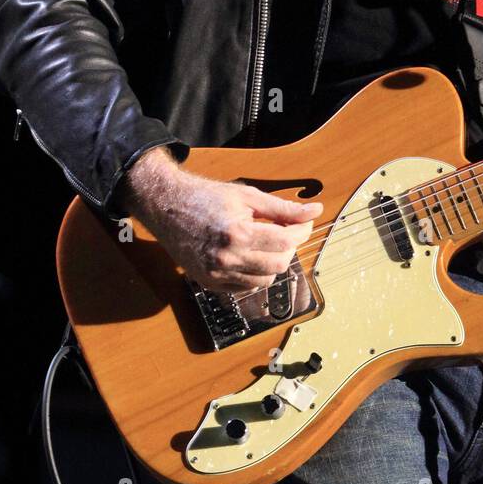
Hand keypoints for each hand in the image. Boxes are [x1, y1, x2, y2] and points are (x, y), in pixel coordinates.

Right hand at [120, 147, 323, 291]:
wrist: (168, 208)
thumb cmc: (207, 198)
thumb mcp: (247, 196)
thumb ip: (283, 208)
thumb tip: (314, 211)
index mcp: (238, 233)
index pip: (285, 241)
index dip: (301, 230)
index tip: (304, 222)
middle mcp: (227, 258)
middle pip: (279, 264)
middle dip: (289, 248)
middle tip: (286, 231)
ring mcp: (217, 274)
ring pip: (264, 280)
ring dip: (273, 262)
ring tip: (266, 242)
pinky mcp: (209, 283)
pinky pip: (245, 288)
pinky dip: (255, 274)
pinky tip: (250, 255)